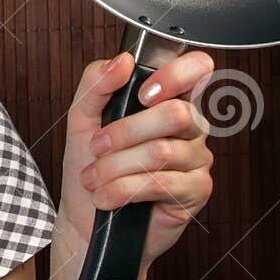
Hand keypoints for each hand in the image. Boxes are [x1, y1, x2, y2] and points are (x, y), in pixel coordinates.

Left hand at [55, 51, 216, 265]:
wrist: (84, 219)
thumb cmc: (89, 167)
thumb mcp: (81, 118)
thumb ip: (97, 83)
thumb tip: (123, 60)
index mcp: (167, 100)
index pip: (197, 69)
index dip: (176, 74)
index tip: (143, 93)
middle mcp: (189, 127)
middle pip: (176, 114)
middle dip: (124, 132)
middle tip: (98, 148)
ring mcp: (197, 159)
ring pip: (162, 151)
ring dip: (115, 167)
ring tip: (95, 178)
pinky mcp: (196, 191)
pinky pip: (163, 183)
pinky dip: (124, 189)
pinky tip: (108, 197)